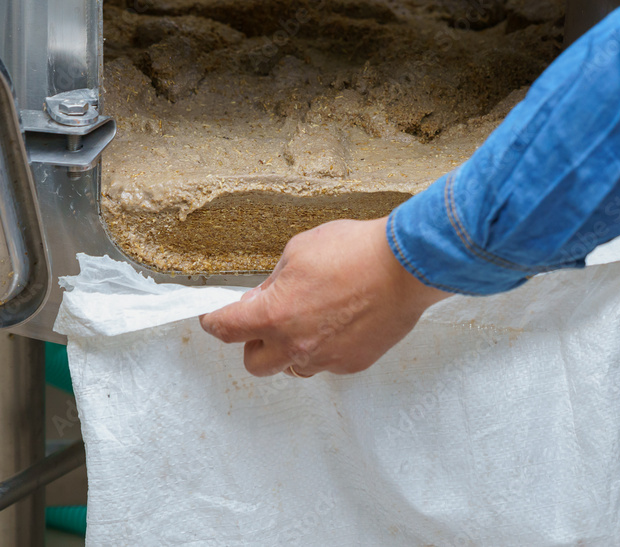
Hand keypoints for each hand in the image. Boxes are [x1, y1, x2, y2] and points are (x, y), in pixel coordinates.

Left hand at [200, 217, 451, 375]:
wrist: (406, 266)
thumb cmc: (355, 251)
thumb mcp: (299, 251)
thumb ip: (274, 281)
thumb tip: (260, 298)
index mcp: (275, 315)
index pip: (226, 330)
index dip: (214, 322)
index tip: (214, 318)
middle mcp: (296, 346)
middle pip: (255, 363)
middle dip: (254, 343)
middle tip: (267, 321)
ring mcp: (326, 360)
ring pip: (293, 367)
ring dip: (291, 350)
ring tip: (310, 320)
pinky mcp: (353, 363)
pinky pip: (326, 364)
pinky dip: (325, 348)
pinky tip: (340, 322)